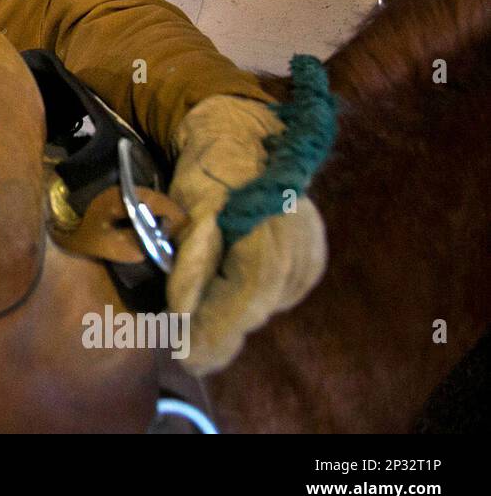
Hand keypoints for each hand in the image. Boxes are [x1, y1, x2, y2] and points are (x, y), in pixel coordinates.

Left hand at [166, 95, 327, 374]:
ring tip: (203, 331)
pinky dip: (252, 300)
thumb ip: (191, 263)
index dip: (216, 333)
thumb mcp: (188, 211)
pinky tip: (231, 299)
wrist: (246, 137)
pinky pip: (279, 291)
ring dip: (235, 317)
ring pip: (266, 303)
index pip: (244, 302)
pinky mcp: (311, 255)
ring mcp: (308, 253)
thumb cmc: (208, 172)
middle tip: (189, 354)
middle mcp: (297, 250)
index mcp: (268, 238)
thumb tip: (183, 314)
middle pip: (255, 308)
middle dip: (220, 333)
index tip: (187, 358)